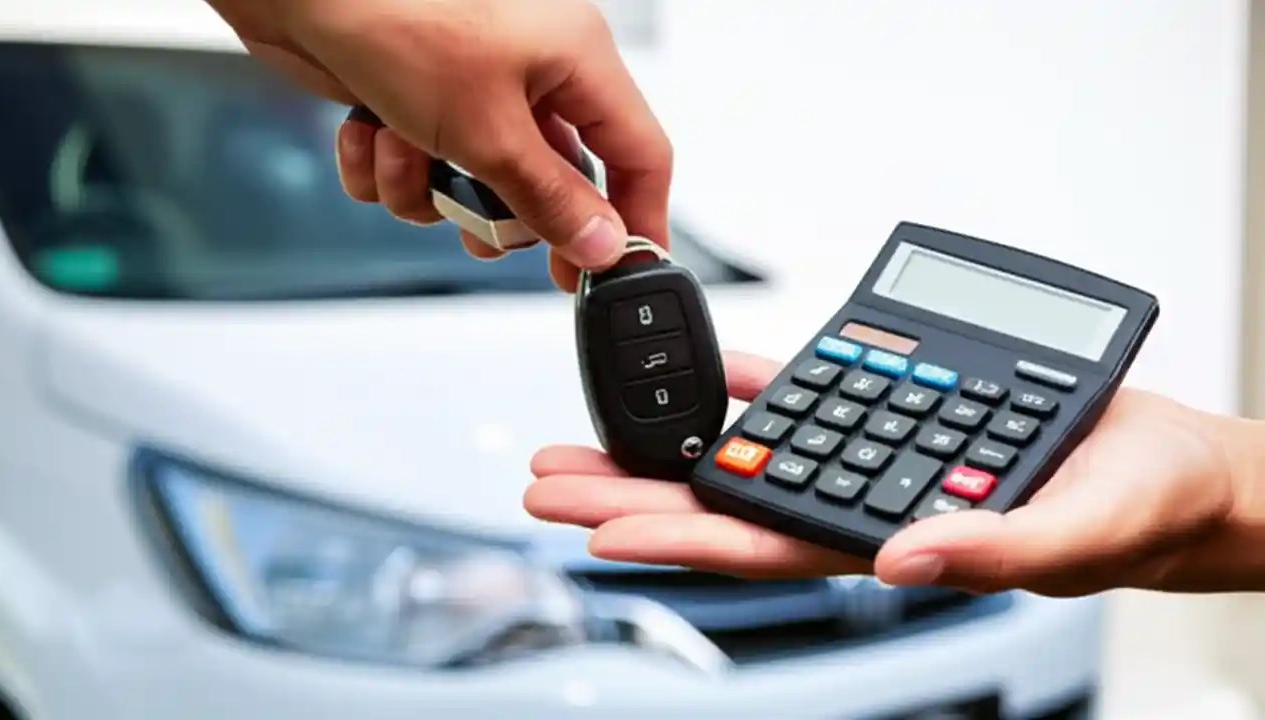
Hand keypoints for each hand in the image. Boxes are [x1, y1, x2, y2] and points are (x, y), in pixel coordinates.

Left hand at [205, 0, 671, 290]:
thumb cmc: (395, 15)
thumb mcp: (488, 130)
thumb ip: (551, 199)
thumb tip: (603, 245)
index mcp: (576, 58)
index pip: (640, 154)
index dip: (636, 220)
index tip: (622, 275)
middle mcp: (533, 68)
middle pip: (552, 178)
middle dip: (504, 212)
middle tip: (486, 234)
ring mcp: (474, 83)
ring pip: (478, 181)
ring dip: (430, 188)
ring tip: (404, 153)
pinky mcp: (417, 97)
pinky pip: (423, 165)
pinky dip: (390, 165)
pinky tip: (368, 131)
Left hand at [525, 351, 1259, 595]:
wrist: (1158, 461)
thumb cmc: (1131, 511)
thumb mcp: (1067, 539)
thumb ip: (983, 553)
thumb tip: (897, 561)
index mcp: (883, 544)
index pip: (759, 547)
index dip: (677, 542)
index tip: (599, 529)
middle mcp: (855, 501)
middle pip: (720, 503)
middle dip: (631, 495)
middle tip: (547, 480)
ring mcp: (863, 453)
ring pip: (742, 448)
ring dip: (667, 442)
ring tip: (589, 434)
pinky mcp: (886, 406)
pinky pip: (800, 392)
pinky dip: (747, 386)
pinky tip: (701, 378)